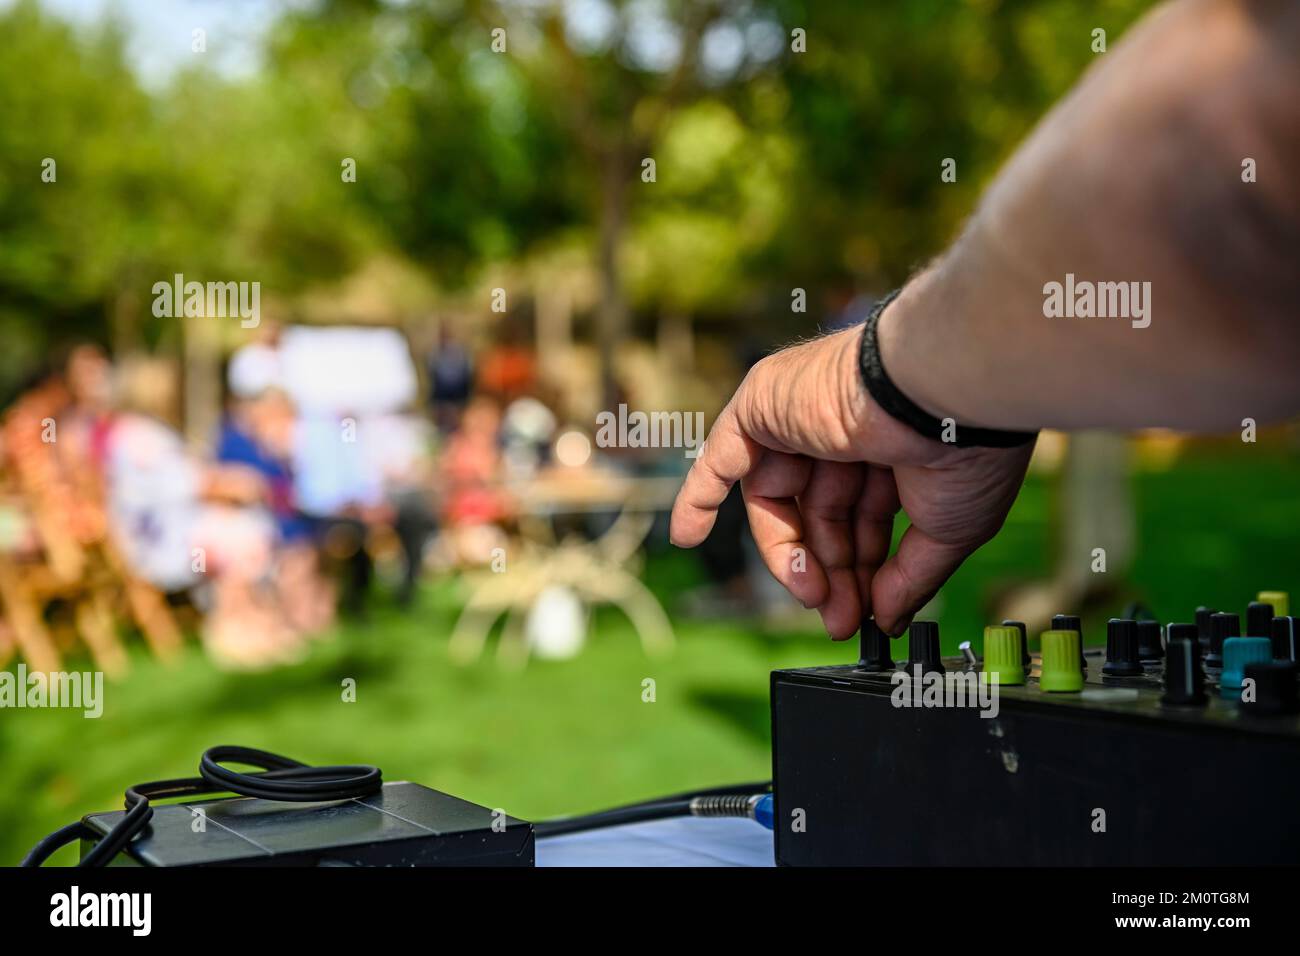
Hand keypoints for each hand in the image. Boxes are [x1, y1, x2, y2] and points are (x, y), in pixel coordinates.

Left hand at [670, 323, 1033, 638]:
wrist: (942, 393)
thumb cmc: (963, 447)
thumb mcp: (947, 528)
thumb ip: (909, 577)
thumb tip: (886, 619)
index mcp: (892, 447)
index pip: (860, 518)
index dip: (861, 570)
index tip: (868, 614)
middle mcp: (844, 430)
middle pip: (818, 517)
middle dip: (831, 571)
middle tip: (840, 617)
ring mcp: (800, 418)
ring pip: (778, 501)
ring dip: (789, 557)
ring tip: (814, 596)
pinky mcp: (764, 407)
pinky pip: (719, 458)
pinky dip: (699, 496)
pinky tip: (687, 538)